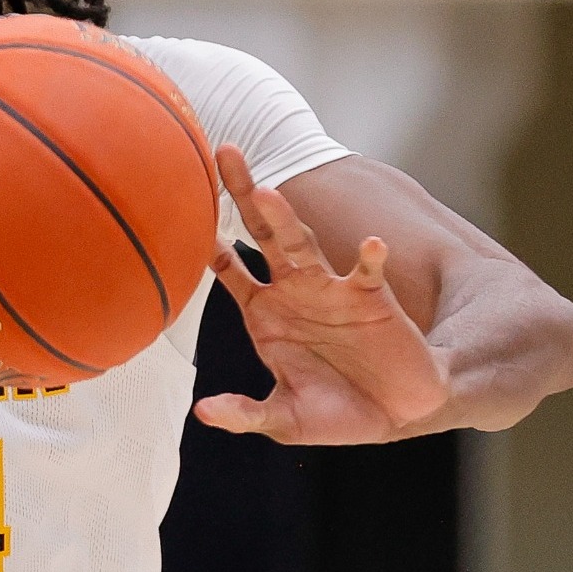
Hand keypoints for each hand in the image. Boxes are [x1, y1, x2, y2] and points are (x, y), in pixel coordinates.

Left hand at [196, 146, 450, 443]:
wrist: (394, 414)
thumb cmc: (337, 411)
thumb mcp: (284, 420)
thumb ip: (245, 414)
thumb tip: (203, 413)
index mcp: (266, 312)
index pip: (227, 269)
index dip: (205, 246)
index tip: (178, 210)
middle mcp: (294, 290)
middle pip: (261, 232)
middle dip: (244, 193)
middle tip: (223, 151)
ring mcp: (331, 289)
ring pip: (303, 244)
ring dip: (287, 219)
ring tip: (270, 194)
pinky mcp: (371, 298)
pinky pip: (367, 271)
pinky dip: (368, 258)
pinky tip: (371, 245)